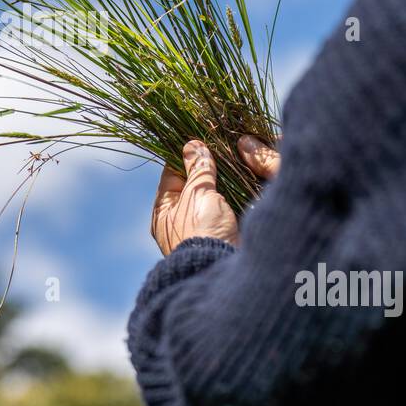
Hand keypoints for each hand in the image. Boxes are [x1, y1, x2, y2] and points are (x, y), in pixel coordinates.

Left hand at [150, 135, 280, 255]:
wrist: (220, 266)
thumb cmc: (202, 229)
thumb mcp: (198, 193)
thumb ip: (197, 169)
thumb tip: (192, 145)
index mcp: (163, 210)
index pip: (171, 173)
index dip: (185, 155)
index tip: (200, 139)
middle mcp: (177, 220)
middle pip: (191, 184)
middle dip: (206, 168)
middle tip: (220, 149)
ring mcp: (198, 228)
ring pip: (208, 197)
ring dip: (220, 183)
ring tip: (233, 162)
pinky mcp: (218, 234)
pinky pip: (222, 209)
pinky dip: (230, 197)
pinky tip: (241, 183)